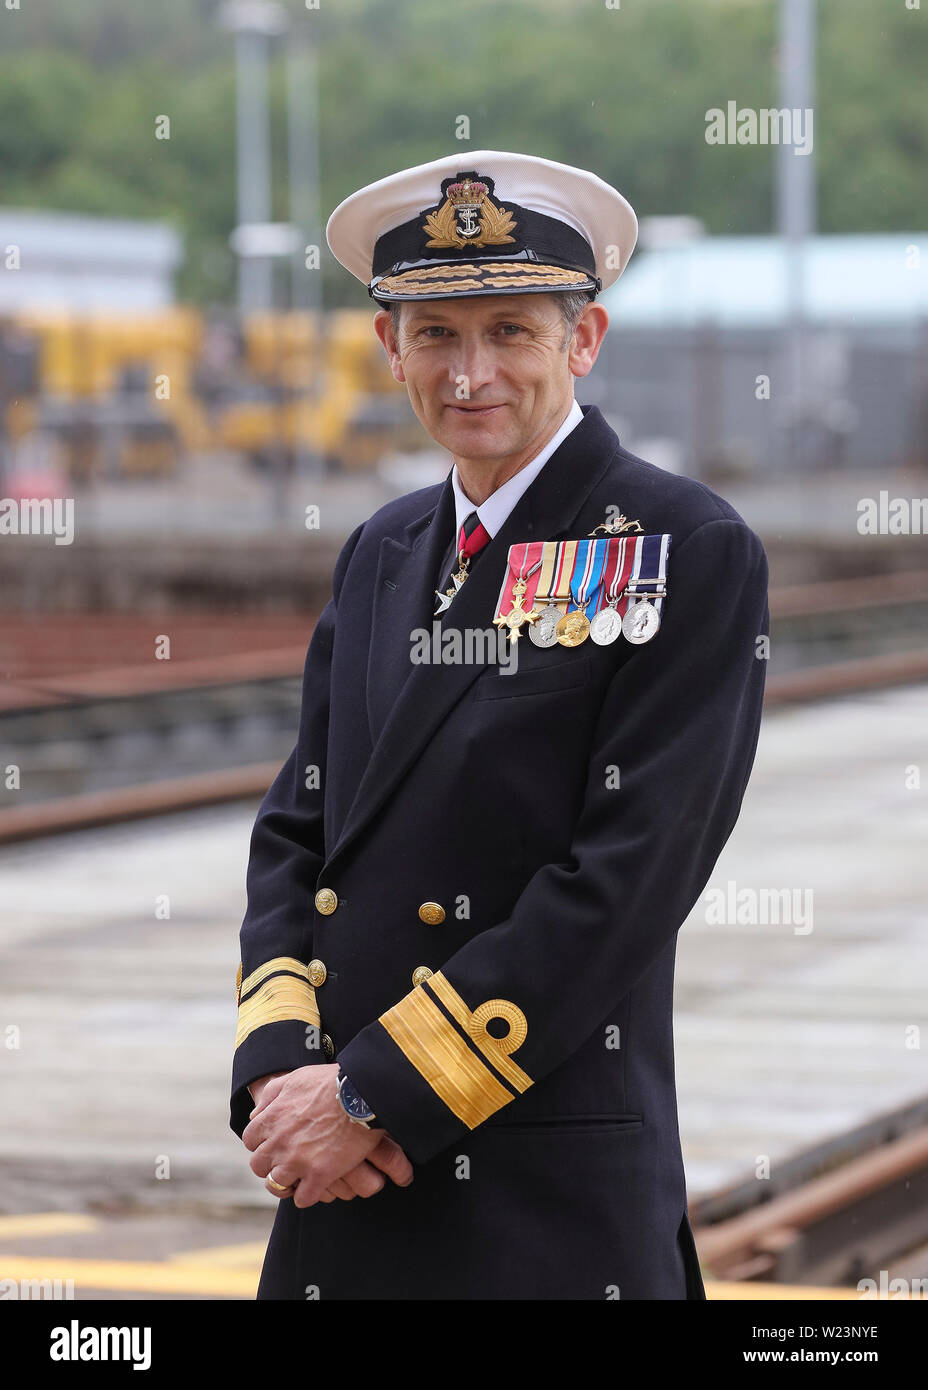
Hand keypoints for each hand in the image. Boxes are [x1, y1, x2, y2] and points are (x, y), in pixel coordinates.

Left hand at [242, 1064, 413, 1207]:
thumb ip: (271, 1095)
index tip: (274, 1142)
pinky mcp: (320, 1175)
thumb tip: (255, 1115)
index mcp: (272, 1119)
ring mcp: (298, 1161)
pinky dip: (307, 1195)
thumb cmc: (330, 1082)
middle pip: (258, 1166)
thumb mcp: (295, 1079)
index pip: (250, 1141)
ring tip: (298, 1178)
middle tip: (285, 1161)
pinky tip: (316, 1186)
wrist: (361, 1093)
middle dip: (269, 1164)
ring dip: (286, 1183)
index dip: (261, 1142)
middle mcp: (279, 1143)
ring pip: (276, 1186)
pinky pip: (303, 1198)